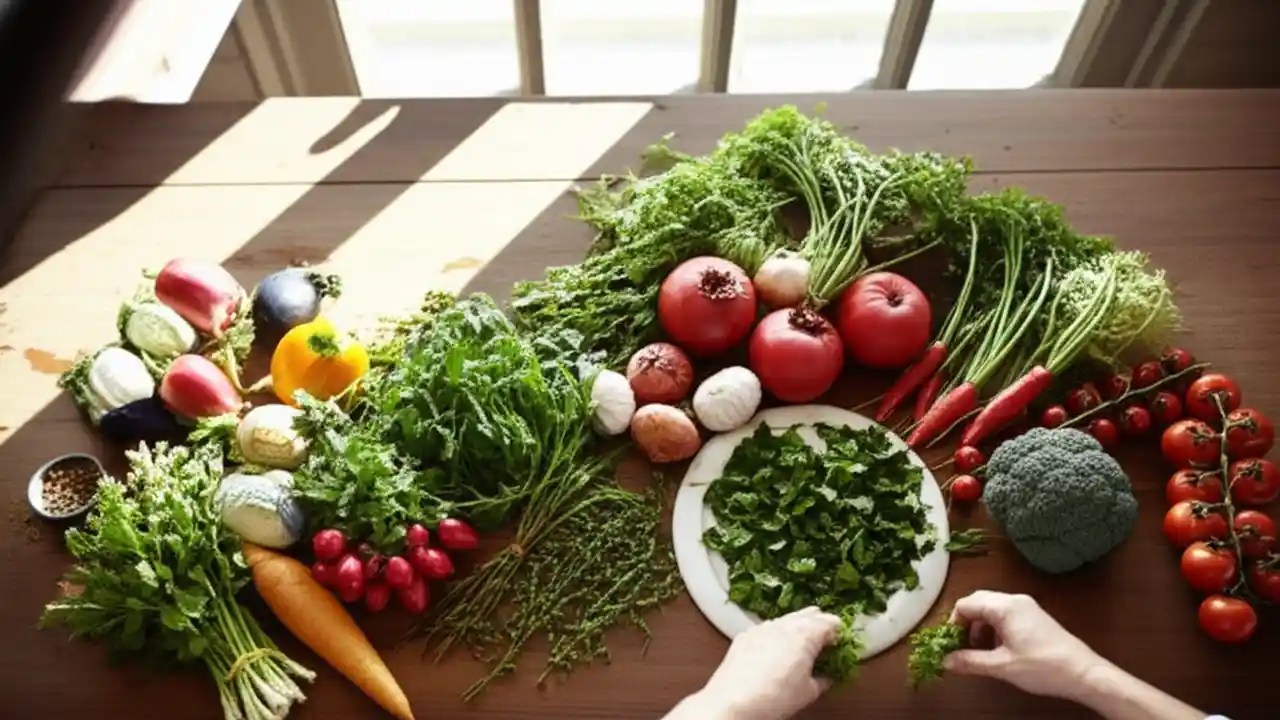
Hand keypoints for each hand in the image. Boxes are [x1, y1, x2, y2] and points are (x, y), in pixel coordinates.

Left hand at [674, 607, 842, 719]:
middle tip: (825, 646)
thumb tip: (827, 677)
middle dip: (820, 627)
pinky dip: (777, 635)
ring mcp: (762, 627)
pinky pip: (768, 628)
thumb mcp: (809, 692)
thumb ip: (824, 679)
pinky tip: (777, 653)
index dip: (839, 635)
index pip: (831, 622)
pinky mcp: (746, 635)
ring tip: (801, 651)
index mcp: (805, 633)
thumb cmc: (772, 697)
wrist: (733, 703)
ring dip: (798, 629)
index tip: (840, 647)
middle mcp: (783, 624)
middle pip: (810, 614)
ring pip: (788, 619)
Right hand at [944, 591, 1104, 701]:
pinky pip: (1005, 613)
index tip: (949, 644)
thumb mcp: (1002, 666)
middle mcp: (1015, 600)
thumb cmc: (1043, 667)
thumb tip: (945, 661)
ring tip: (978, 649)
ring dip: (979, 625)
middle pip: (977, 602)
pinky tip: (997, 647)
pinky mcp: (1035, 616)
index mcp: (1004, 607)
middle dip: (964, 622)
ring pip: (991, 607)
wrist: (1084, 673)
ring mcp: (1027, 606)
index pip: (965, 604)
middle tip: (959, 645)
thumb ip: (970, 661)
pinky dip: (994, 626)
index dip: (952, 623)